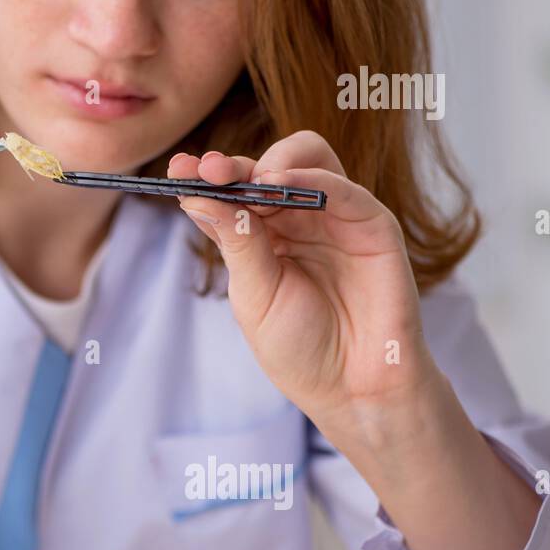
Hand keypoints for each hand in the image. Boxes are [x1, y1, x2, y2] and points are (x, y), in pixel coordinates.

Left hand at [168, 130, 441, 453]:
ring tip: (251, 182)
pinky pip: (342, 189)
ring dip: (273, 161)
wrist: (353, 390)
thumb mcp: (254, 294)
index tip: (178, 168)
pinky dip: (310, 179)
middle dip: (233, 164)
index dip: (205, 175)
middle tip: (209, 170)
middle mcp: (298, 219)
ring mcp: (336, 218)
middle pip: (265, 167)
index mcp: (263, 234)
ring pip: (307, 159)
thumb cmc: (301, 348)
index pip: (232, 190)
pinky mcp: (372, 226)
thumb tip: (195, 195)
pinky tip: (281, 186)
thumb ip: (235, 241)